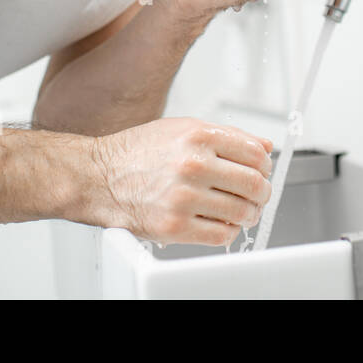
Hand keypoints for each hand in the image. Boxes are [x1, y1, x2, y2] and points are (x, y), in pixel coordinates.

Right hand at [94, 118, 273, 245]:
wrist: (98, 177)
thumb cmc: (137, 153)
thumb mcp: (183, 129)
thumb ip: (227, 136)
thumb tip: (263, 146)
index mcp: (197, 137)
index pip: (254, 153)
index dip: (265, 165)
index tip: (261, 170)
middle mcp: (192, 165)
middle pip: (254, 184)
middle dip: (262, 192)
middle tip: (258, 195)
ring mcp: (183, 197)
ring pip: (242, 211)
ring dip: (249, 214)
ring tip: (242, 210)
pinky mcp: (174, 226)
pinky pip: (221, 234)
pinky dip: (229, 231)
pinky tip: (221, 222)